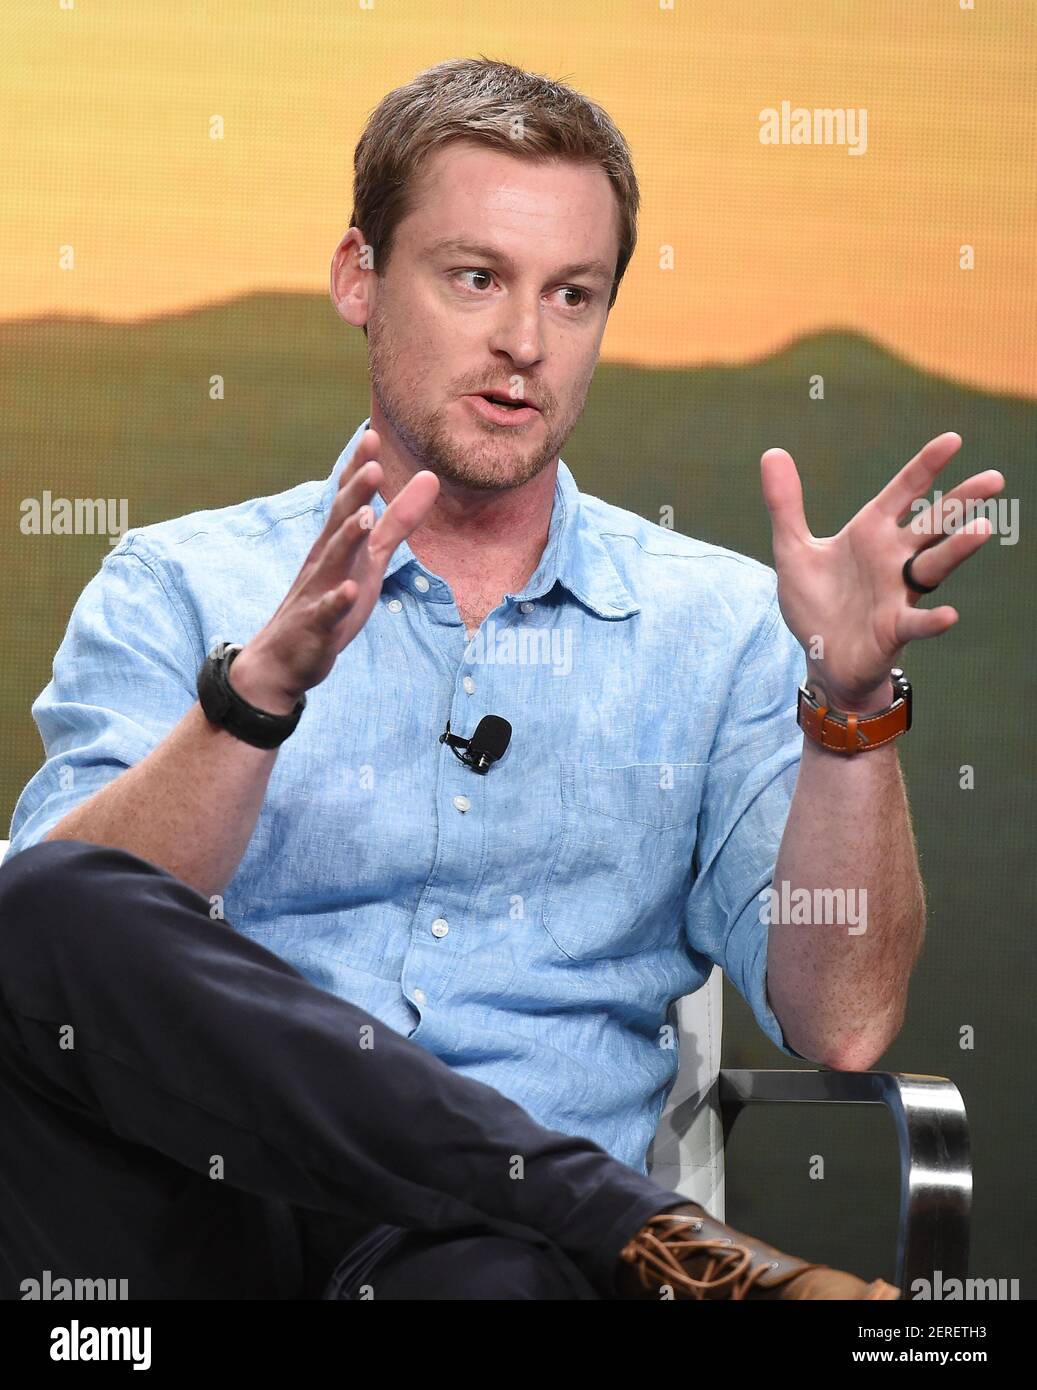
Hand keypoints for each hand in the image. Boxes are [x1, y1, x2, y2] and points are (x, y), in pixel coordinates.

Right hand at [231, 429, 438, 711]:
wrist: (285, 658)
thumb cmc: (331, 599)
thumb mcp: (372, 559)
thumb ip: (399, 521)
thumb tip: (429, 478)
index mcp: (338, 543)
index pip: (348, 500)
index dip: (358, 471)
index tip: (371, 436)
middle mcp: (325, 561)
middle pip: (340, 523)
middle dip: (354, 495)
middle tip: (372, 465)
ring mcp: (318, 593)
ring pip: (332, 562)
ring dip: (348, 539)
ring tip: (365, 516)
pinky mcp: (316, 627)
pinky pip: (326, 613)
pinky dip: (336, 602)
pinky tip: (347, 592)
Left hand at [760, 432, 1003, 710]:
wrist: (818, 655)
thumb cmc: (816, 601)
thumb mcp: (792, 550)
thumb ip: (785, 505)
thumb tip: (772, 453)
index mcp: (871, 532)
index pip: (904, 492)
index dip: (925, 466)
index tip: (952, 440)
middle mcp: (893, 558)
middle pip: (933, 523)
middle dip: (961, 501)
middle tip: (994, 479)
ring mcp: (897, 593)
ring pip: (933, 566)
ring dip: (957, 549)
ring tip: (983, 529)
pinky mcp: (893, 629)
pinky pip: (917, 623)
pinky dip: (932, 621)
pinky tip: (949, 615)